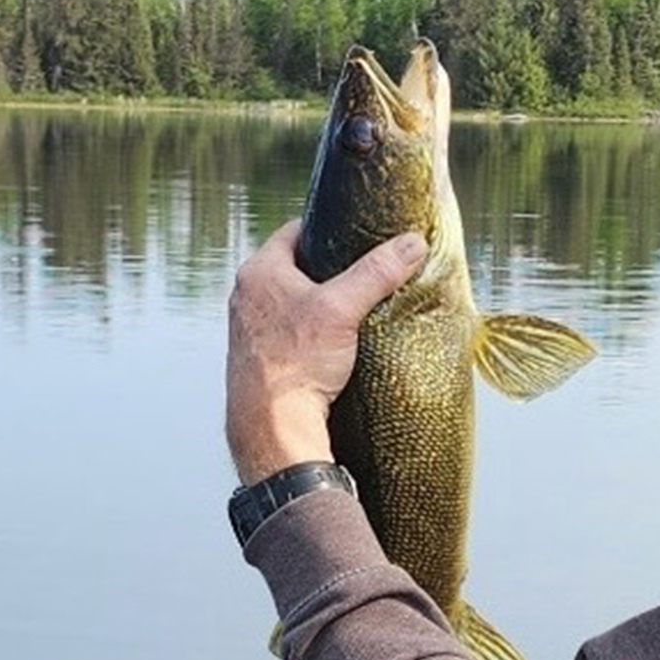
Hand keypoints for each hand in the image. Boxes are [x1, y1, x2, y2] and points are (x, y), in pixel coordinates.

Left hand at [225, 220, 427, 482]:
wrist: (273, 428)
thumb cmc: (297, 364)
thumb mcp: (344, 310)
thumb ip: (378, 272)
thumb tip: (413, 242)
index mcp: (259, 271)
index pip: (296, 231)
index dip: (330, 231)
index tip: (357, 238)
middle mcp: (246, 296)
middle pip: (295, 267)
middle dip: (328, 271)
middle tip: (362, 277)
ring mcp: (248, 329)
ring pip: (291, 302)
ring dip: (318, 304)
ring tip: (351, 312)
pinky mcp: (256, 358)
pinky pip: (287, 332)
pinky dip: (309, 333)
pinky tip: (331, 347)